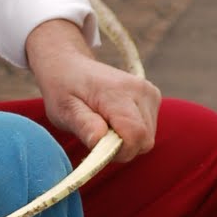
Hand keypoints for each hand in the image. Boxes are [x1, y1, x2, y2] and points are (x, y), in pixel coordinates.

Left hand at [26, 19, 159, 162]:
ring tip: (102, 126)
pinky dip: (131, 133)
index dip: (119, 151)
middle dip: (121, 148)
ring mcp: (150, 93)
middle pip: (144, 140)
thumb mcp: (64, 109)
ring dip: (126, 141)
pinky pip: (147, 129)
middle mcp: (141, 91)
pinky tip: (113, 121)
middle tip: (96, 136)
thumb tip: (99, 141)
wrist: (70, 65)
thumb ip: (83, 125)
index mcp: (119, 92)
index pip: (136, 135)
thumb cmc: (64, 88)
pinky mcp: (152, 97)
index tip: (97, 147)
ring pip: (147, 138)